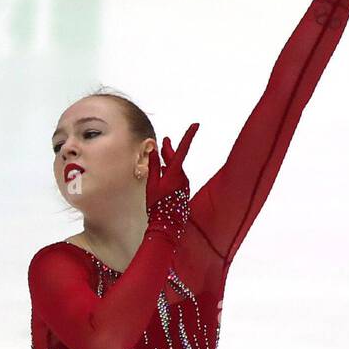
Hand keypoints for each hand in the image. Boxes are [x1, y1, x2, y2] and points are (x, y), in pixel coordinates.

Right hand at [145, 122, 199, 247]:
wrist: (167, 224)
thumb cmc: (158, 205)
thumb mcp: (152, 184)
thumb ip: (154, 166)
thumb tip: (154, 151)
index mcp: (175, 172)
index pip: (182, 150)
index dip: (189, 136)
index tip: (196, 125)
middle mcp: (182, 177)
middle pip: (176, 159)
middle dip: (170, 150)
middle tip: (166, 141)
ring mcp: (184, 184)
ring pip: (176, 169)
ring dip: (168, 162)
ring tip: (161, 155)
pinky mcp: (183, 191)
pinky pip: (176, 178)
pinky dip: (169, 173)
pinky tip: (163, 173)